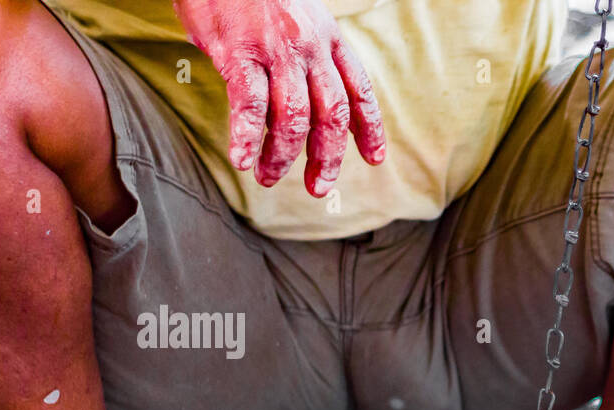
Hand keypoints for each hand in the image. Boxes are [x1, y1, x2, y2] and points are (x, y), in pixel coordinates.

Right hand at [173, 0, 385, 196]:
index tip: (375, 159)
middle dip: (327, 157)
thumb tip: (302, 99)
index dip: (369, 128)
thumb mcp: (296, 14)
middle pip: (331, 115)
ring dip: (282, 156)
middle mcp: (309, 47)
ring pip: (292, 118)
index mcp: (328, 38)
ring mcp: (276, 50)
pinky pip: (248, 104)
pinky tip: (242, 159)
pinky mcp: (239, 52)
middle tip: (318, 188)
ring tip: (268, 177)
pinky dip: (247, 136)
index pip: (359, 90)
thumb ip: (304, 55)